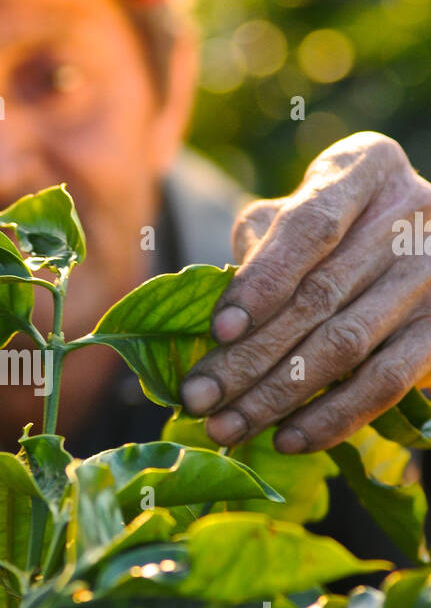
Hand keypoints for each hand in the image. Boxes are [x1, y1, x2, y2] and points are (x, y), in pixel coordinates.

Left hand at [179, 132, 430, 451]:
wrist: (417, 250)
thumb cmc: (331, 230)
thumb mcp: (295, 215)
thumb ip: (261, 248)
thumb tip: (221, 326)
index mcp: (365, 168)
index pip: (310, 227)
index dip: (261, 281)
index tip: (218, 330)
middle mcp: (411, 212)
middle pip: (319, 296)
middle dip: (248, 356)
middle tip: (198, 399)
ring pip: (345, 346)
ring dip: (277, 396)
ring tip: (227, 428)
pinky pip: (384, 382)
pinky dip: (333, 416)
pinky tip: (287, 438)